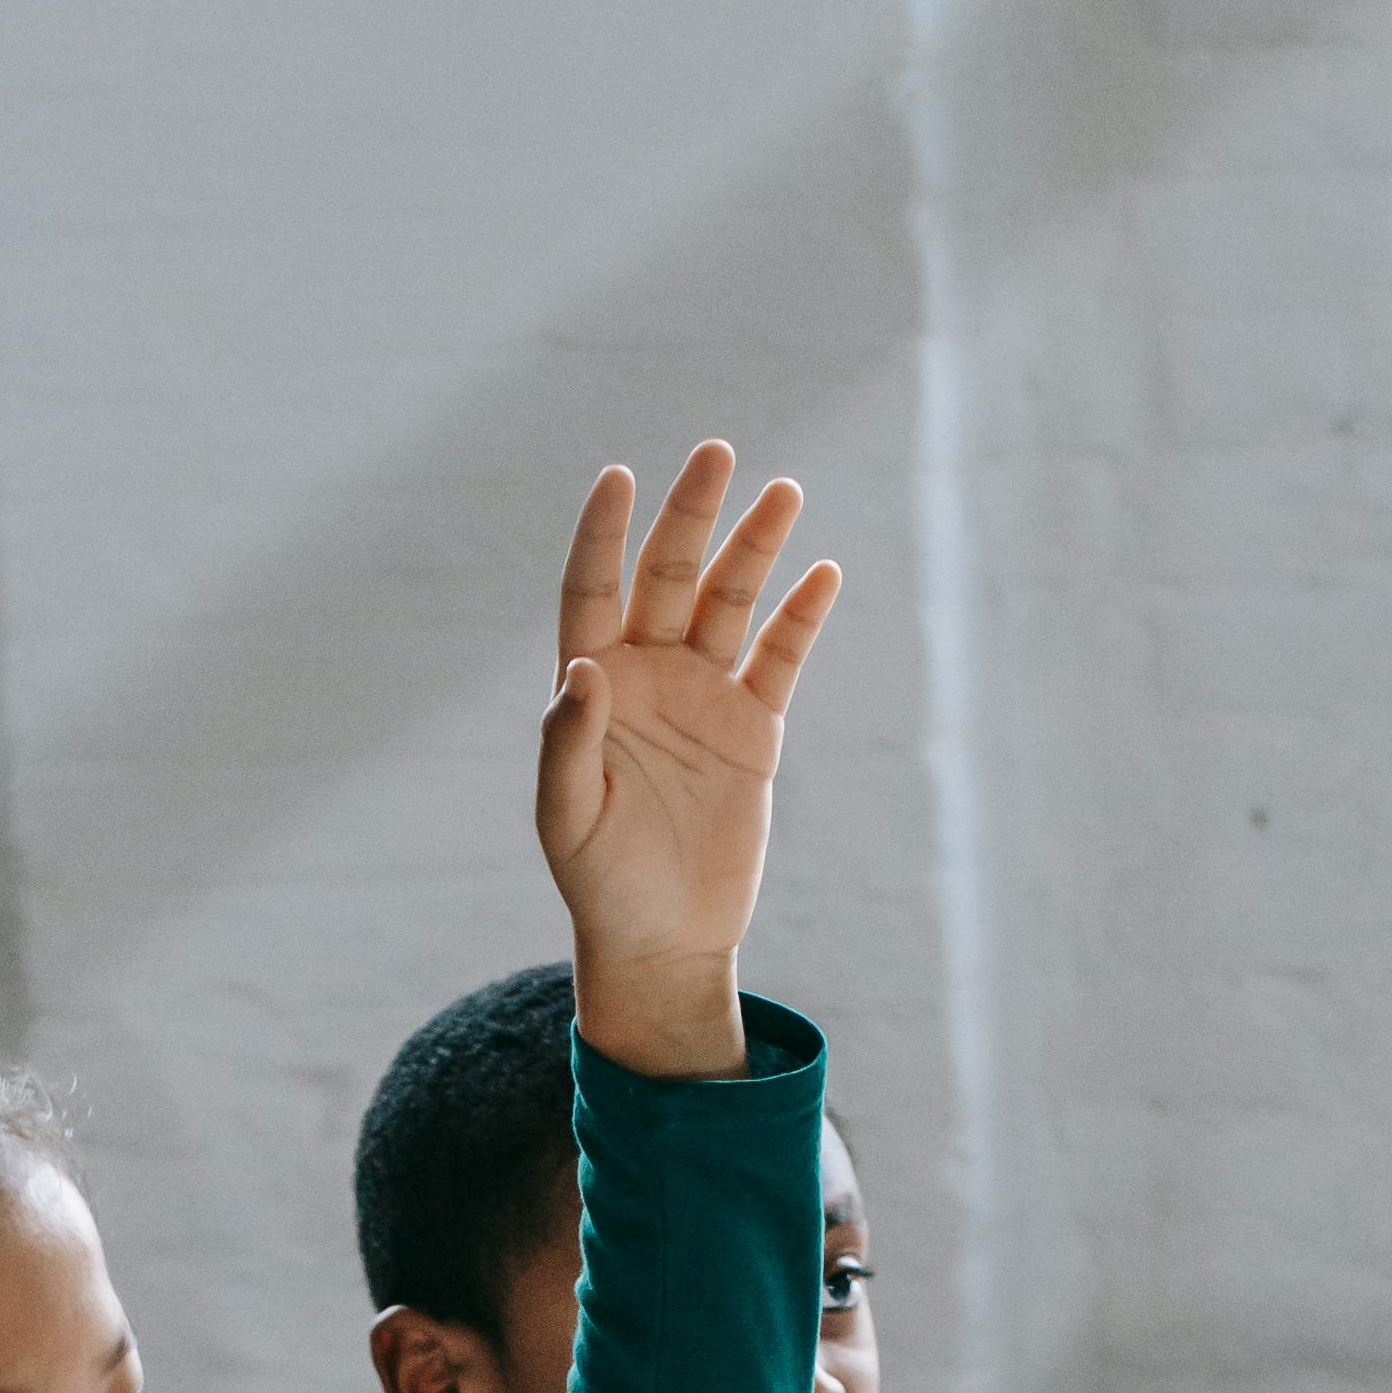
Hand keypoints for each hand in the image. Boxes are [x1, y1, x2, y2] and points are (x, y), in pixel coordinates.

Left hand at [535, 441, 840, 1079]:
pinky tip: (823, 573)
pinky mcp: (754, 729)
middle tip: (717, 451)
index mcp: (594, 686)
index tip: (619, 477)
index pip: (593, 589)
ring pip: (730, 602)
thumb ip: (568, 743)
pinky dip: (802, 617)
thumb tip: (583, 667)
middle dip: (693, 514)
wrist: (664, 941)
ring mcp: (704, 697)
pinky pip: (781, 658)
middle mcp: (648, 676)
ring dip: (754, 547)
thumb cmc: (600, 884)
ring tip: (784, 492)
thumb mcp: (569, 820)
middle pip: (670, 575)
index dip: (604, 534)